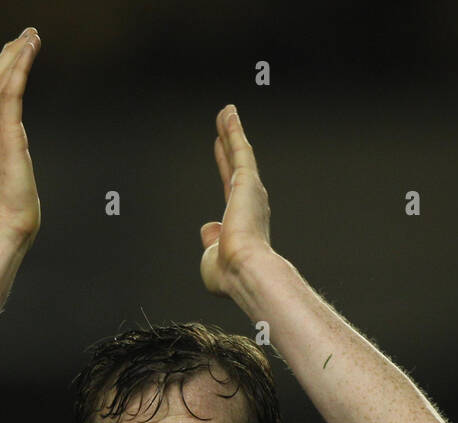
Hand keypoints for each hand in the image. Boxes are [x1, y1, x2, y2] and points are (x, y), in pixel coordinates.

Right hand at [0, 28, 41, 243]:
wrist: (6, 228)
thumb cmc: (11, 216)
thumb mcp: (11, 182)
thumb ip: (12, 164)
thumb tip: (19, 163)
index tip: (14, 54)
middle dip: (7, 56)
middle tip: (25, 36)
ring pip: (0, 82)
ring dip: (15, 55)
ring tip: (30, 37)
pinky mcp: (7, 136)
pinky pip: (12, 92)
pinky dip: (20, 66)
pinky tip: (30, 50)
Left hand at [200, 104, 272, 296]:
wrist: (244, 271)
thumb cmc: (229, 275)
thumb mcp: (212, 259)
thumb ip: (210, 241)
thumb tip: (208, 227)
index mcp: (241, 223)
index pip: (229, 189)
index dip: (225, 170)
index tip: (221, 154)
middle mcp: (250, 204)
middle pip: (235, 166)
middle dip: (230, 145)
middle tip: (225, 126)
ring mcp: (249, 191)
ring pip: (239, 154)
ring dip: (231, 132)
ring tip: (226, 112)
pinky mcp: (247, 181)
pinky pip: (239, 149)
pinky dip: (234, 131)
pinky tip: (228, 113)